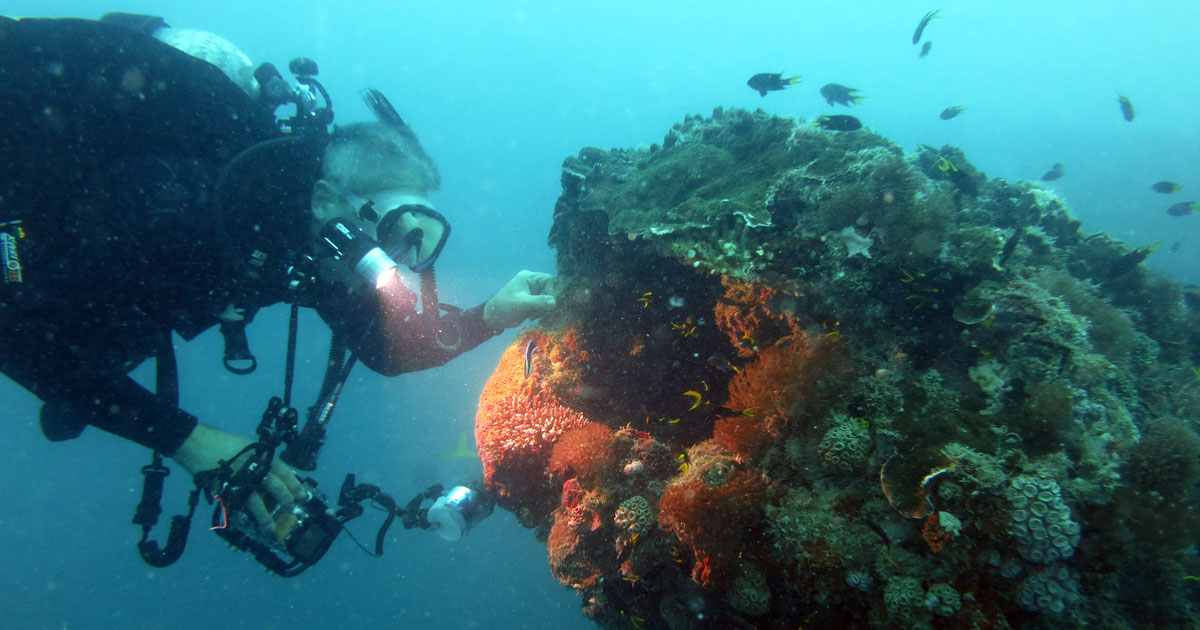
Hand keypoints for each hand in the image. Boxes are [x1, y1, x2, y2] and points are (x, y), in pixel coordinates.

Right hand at [171, 423, 303, 533]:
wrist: (196, 443)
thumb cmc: (222, 443)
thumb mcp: (249, 445)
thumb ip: (264, 458)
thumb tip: (282, 472)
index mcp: (261, 455)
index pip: (284, 471)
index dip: (295, 484)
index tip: (303, 494)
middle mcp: (253, 467)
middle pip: (276, 486)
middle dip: (286, 499)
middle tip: (292, 508)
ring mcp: (239, 480)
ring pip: (257, 501)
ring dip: (266, 516)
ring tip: (272, 527)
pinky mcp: (225, 489)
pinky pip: (237, 506)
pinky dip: (243, 517)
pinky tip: (248, 525)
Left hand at [483, 270, 556, 329]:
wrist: (494, 319)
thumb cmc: (504, 307)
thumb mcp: (521, 304)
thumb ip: (538, 302)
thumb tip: (555, 302)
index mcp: (528, 277)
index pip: (549, 280)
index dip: (553, 291)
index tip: (554, 303)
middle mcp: (533, 283)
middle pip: (550, 290)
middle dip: (548, 302)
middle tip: (543, 312)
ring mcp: (533, 293)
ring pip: (549, 300)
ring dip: (544, 309)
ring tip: (532, 315)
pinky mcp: (534, 302)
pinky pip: (544, 306)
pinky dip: (541, 313)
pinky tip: (531, 317)